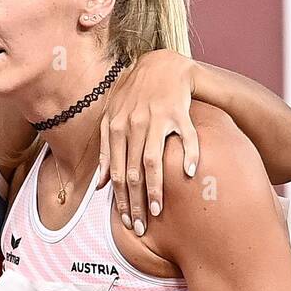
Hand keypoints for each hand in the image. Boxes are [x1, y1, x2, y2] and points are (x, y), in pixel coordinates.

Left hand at [98, 48, 201, 234]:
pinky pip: (185, 137)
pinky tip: (190, 175)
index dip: (121, 200)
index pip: (118, 173)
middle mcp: (133, 125)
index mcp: (116, 128)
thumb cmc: (135, 96)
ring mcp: (156, 118)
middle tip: (140, 226)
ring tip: (157, 210)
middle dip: (135, 202)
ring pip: (153, 160)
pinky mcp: (179, 111)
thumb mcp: (113, 119)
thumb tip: (100, 185)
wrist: (162, 64)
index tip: (126, 222)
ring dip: (155, 188)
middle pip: (133, 172)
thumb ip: (107, 151)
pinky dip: (189, 155)